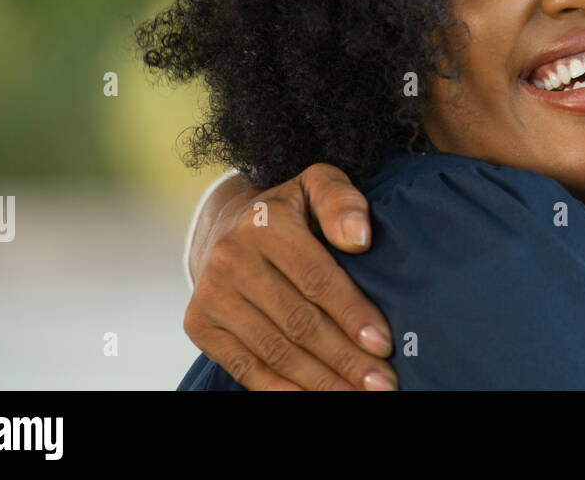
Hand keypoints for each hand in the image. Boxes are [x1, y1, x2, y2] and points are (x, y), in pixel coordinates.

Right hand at [183, 163, 395, 389]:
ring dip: (320, 382)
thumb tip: (360, 238)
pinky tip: (313, 399)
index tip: (384, 345)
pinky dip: (279, 390)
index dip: (352, 314)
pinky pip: (245, 366)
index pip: (316, 278)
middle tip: (382, 384)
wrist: (225, 227)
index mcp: (265, 224)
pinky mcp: (199, 325)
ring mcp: (210, 295)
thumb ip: (342, 201)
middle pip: (298, 321)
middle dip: (344, 358)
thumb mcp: (317, 185)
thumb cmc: (290, 211)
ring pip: (274, 350)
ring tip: (358, 396)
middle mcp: (230, 258)